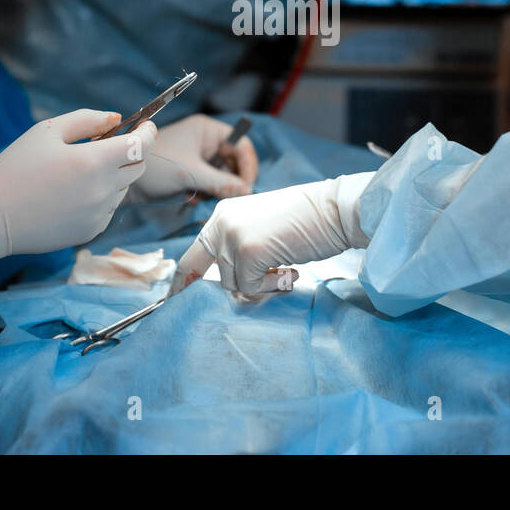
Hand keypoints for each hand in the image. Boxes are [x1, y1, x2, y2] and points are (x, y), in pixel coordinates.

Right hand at [0, 110, 154, 296]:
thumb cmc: (15, 168)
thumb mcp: (46, 131)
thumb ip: (87, 120)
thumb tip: (117, 119)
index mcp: (95, 161)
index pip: (141, 145)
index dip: (148, 132)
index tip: (145, 125)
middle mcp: (103, 190)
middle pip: (138, 167)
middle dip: (132, 152)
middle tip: (111, 144)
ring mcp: (99, 214)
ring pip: (123, 188)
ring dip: (114, 175)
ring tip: (79, 171)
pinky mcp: (91, 231)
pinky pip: (108, 208)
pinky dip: (100, 197)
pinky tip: (71, 194)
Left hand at [130, 114, 257, 201]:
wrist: (122, 180)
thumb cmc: (155, 167)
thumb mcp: (191, 175)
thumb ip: (222, 182)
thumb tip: (248, 191)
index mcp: (206, 129)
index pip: (241, 143)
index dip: (248, 165)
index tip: (248, 187)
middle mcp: (203, 139)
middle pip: (233, 160)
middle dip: (231, 180)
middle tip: (229, 198)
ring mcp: (196, 154)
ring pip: (221, 173)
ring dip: (217, 188)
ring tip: (206, 198)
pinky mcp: (188, 169)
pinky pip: (208, 180)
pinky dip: (206, 191)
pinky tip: (193, 199)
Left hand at [168, 173, 373, 296]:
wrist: (334, 210)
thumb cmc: (308, 220)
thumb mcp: (262, 228)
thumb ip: (240, 248)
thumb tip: (231, 283)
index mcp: (223, 215)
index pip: (194, 253)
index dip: (185, 281)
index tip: (175, 300)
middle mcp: (222, 223)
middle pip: (215, 275)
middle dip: (237, 287)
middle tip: (265, 285)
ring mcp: (233, 237)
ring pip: (234, 284)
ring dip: (261, 284)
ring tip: (286, 267)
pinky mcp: (248, 252)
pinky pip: (251, 288)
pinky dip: (271, 286)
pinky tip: (291, 270)